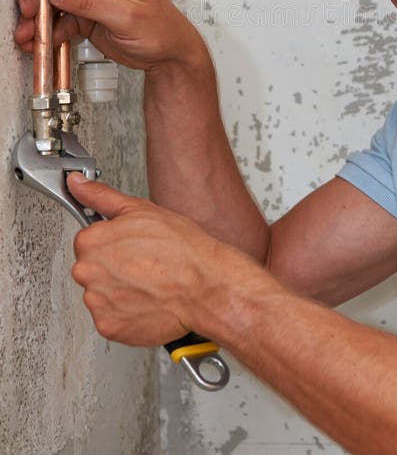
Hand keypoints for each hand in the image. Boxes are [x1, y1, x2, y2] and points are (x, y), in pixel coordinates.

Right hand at [14, 0, 208, 73]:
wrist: (171, 56)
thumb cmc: (161, 29)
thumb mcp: (127, 15)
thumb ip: (90, 2)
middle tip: (29, 11)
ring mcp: (87, 2)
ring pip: (49, 1)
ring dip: (34, 17)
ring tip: (27, 35)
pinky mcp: (85, 22)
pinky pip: (58, 24)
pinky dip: (44, 34)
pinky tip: (36, 45)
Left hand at [67, 173, 247, 346]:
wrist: (205, 287)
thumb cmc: (181, 249)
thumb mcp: (141, 209)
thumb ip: (102, 196)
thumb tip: (78, 183)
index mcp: (91, 242)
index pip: (88, 241)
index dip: (112, 242)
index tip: (130, 245)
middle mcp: (88, 273)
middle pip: (92, 268)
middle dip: (113, 266)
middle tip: (143, 263)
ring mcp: (98, 302)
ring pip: (102, 293)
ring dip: (119, 290)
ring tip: (148, 283)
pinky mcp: (110, 327)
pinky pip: (111, 317)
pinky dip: (126, 313)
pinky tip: (147, 300)